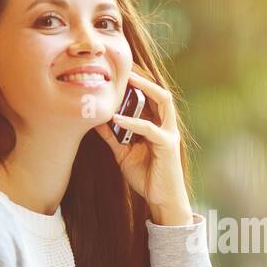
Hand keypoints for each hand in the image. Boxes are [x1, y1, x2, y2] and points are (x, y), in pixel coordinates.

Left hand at [94, 64, 192, 225]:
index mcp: (158, 125)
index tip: (119, 70)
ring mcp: (169, 134)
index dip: (138, 82)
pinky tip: (118, 117)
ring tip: (128, 80)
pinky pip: (150, 129)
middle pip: (160, 91)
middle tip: (124, 66)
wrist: (161, 200)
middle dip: (144, 77)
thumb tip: (97, 121)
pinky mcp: (167, 146)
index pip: (151, 96)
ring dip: (146, 89)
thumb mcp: (123, 153)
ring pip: (163, 102)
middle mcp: (166, 125)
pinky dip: (133, 121)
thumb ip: (112, 136)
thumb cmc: (146, 176)